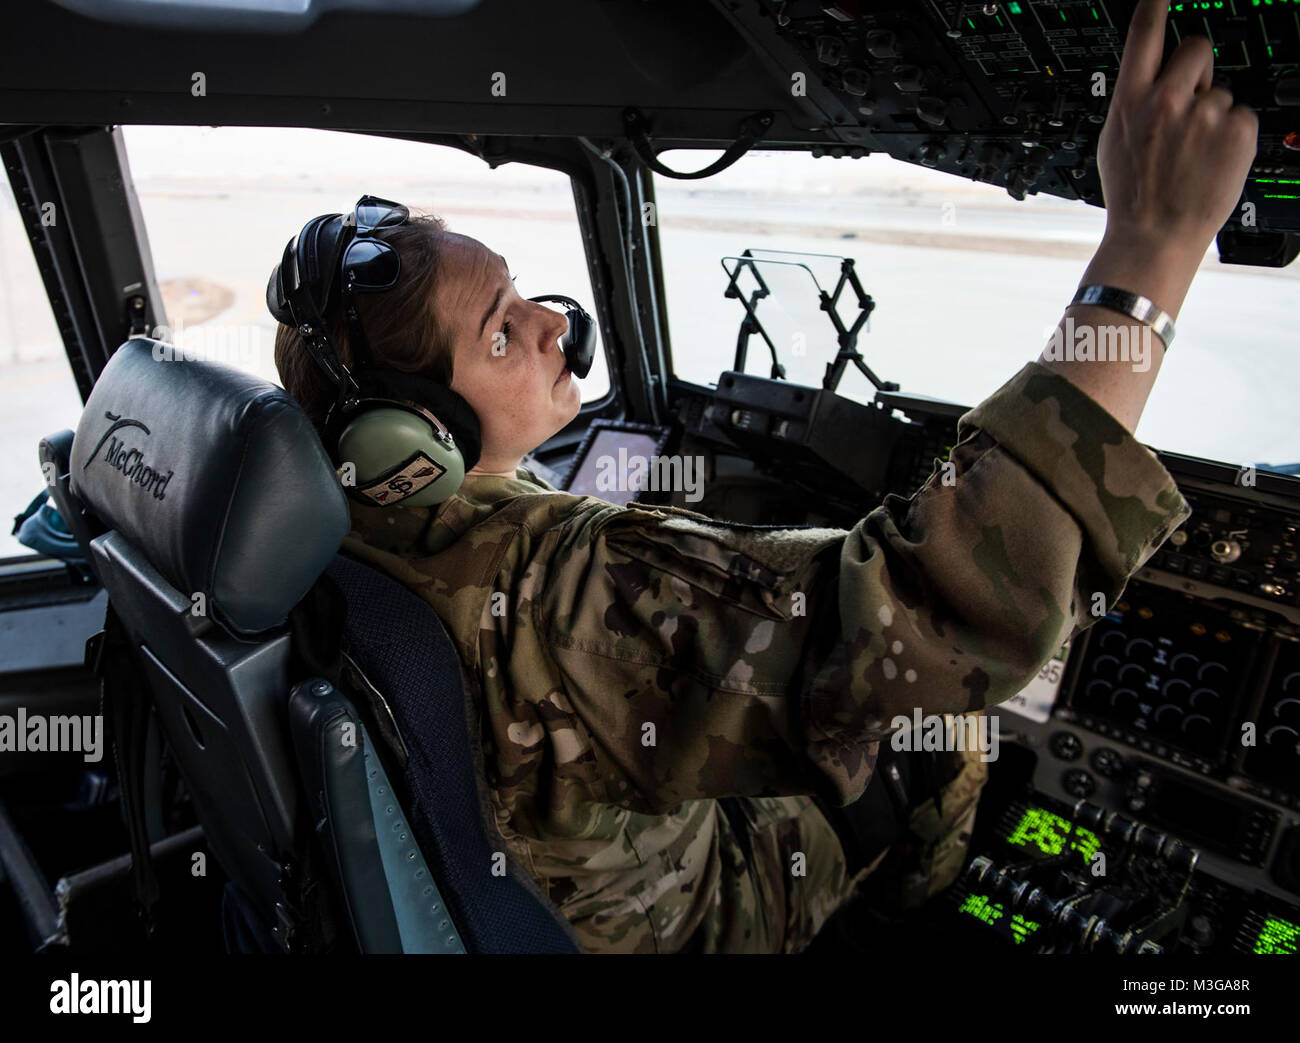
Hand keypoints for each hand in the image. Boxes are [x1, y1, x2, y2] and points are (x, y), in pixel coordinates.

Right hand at [1096, 0, 1258, 257]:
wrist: (1154, 236)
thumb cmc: (1132, 196)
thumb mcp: (1114, 141)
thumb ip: (1135, 102)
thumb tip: (1151, 79)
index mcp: (1131, 101)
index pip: (1144, 33)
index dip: (1156, 3)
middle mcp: (1168, 100)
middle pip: (1196, 47)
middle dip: (1198, 67)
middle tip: (1190, 103)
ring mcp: (1205, 114)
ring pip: (1221, 91)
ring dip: (1213, 113)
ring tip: (1194, 152)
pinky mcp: (1237, 129)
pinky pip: (1242, 115)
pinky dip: (1232, 135)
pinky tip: (1212, 160)